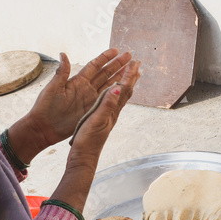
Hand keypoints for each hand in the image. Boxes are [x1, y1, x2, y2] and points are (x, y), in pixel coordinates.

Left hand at [8, 49, 132, 161]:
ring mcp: (90, 99)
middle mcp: (86, 88)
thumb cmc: (45, 107)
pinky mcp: (92, 110)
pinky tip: (124, 88)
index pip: (94, 65)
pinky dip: (116, 93)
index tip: (116, 50)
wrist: (44, 127)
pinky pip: (107, 99)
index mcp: (77, 80)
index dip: (105, 57)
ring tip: (132, 70)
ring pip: (109, 85)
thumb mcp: (53, 88)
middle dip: (117, 64)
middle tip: (130, 56)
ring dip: (120, 77)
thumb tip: (63, 54)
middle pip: (105, 73)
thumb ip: (62, 72)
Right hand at [50, 60, 139, 211]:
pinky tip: (112, 94)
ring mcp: (108, 117)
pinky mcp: (102, 121)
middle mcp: (113, 113)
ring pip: (121, 97)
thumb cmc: (88, 141)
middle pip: (126, 91)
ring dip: (126, 84)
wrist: (83, 158)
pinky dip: (115, 93)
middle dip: (131, 77)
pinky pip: (112, 102)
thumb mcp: (96, 120)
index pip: (123, 89)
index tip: (134, 61)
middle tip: (137, 64)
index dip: (129, 74)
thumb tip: (118, 88)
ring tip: (130, 75)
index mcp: (112, 110)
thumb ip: (107, 104)